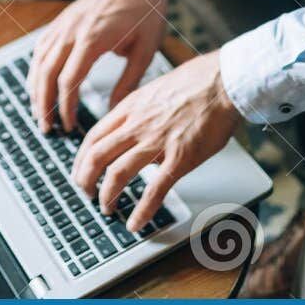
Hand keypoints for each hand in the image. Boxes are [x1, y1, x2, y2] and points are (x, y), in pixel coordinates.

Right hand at [28, 0, 170, 132]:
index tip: (69, 127)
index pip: (68, 81)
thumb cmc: (147, 11)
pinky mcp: (64, 19)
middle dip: (43, 104)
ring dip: (36, 89)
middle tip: (47, 129)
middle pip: (46, 73)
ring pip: (39, 60)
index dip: (65, 107)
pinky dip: (36, 67)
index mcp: (93, 39)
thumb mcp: (146, 50)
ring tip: (40, 112)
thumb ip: (129, 82)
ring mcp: (65, 23)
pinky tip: (39, 82)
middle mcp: (72, 30)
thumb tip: (115, 111)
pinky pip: (42, 46)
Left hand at [71, 51, 242, 232]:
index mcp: (130, 107)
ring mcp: (157, 142)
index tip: (80, 171)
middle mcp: (137, 125)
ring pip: (117, 173)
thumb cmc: (197, 82)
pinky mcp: (180, 158)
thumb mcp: (155, 91)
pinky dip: (141, 211)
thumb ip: (140, 112)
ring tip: (106, 209)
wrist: (224, 80)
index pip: (93, 137)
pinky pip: (154, 190)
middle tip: (86, 193)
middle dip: (85, 180)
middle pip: (96, 156)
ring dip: (107, 196)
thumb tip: (133, 130)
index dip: (81, 159)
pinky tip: (136, 223)